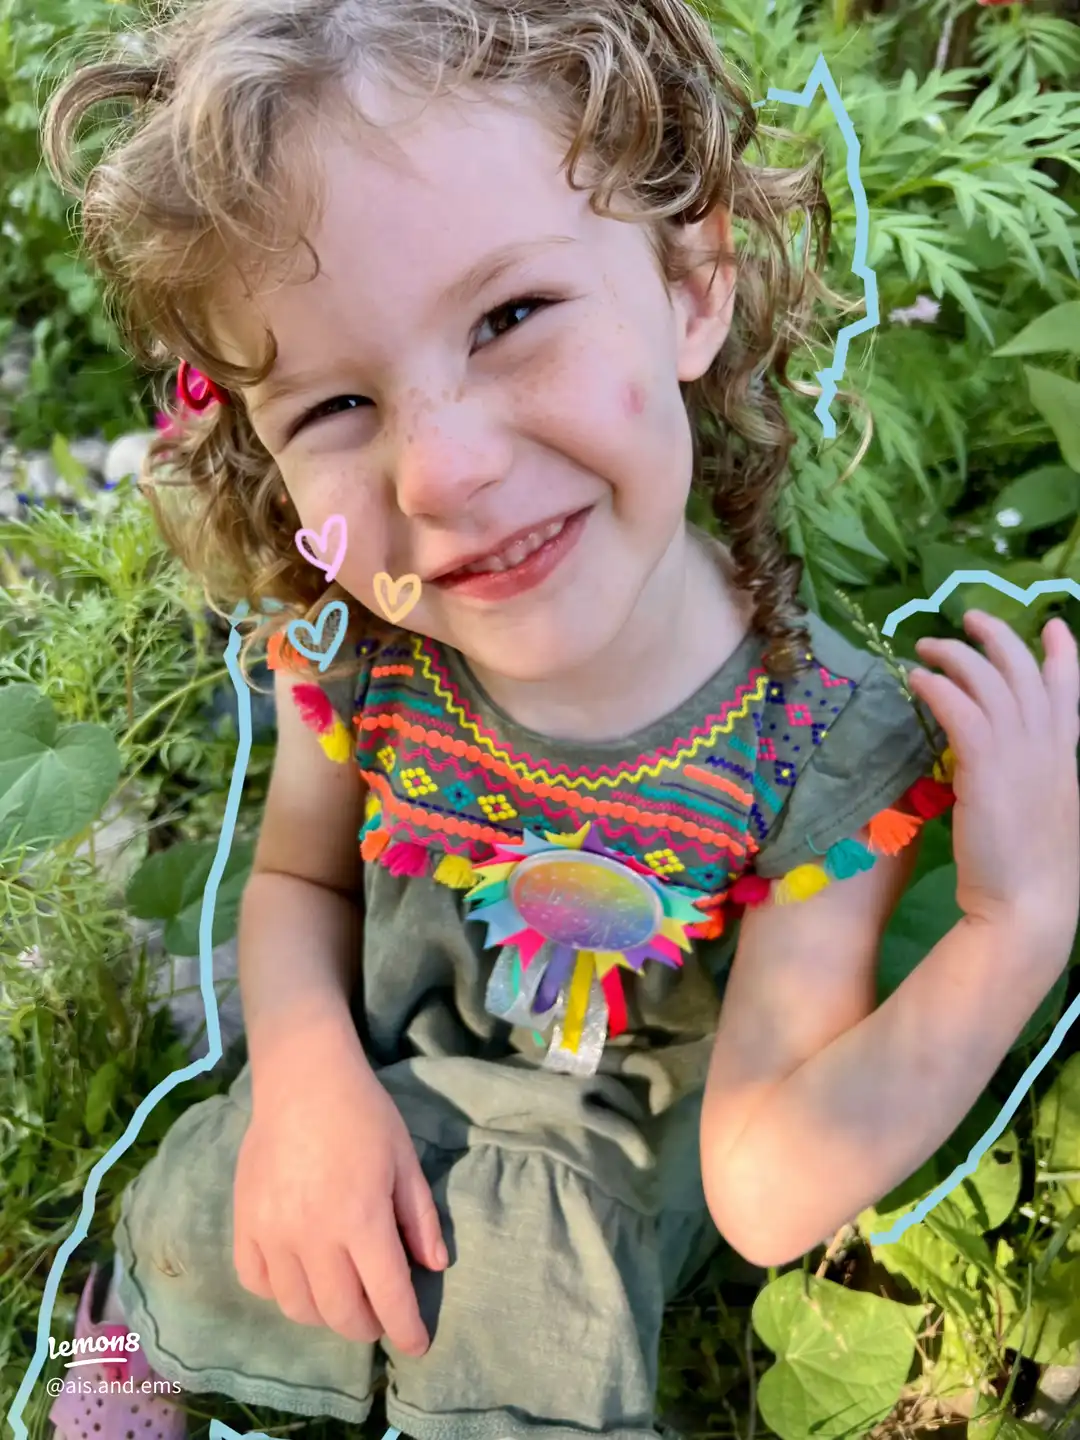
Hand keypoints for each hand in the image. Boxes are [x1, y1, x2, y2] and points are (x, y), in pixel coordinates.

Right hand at [233, 1020, 445, 1354]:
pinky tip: (300, 1276)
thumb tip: (434, 1266)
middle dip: (367, 1327)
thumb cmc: (363, 1115)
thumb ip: (420, 1218)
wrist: (303, 1079)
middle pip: (340, 1313)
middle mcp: (312, 1235)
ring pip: (297, 1307)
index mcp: (361, 1218)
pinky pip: (257, 1282)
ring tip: (342, 1297)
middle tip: (380, 1316)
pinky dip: (280, 1292)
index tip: (416, 1346)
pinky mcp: (243, 1223)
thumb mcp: (404, 1160)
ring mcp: (272, 1232)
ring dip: (325, 1314)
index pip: (387, 1296)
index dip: (405, 1329)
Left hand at [909, 612, 1079, 949]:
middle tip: (967, 617)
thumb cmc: (1028, 870)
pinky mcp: (986, 766)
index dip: (1062, 653)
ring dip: (955, 655)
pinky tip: (917, 681)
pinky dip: (938, 686)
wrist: (1029, 904)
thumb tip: (1001, 761)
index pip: (1069, 690)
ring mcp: (1020, 753)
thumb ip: (1027, 777)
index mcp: (1065, 756)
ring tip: (925, 647)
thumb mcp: (1039, 811)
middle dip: (997, 636)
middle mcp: (1047, 746)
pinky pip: (961, 707)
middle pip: (1025, 670)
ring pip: (989, 680)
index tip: (1053, 625)